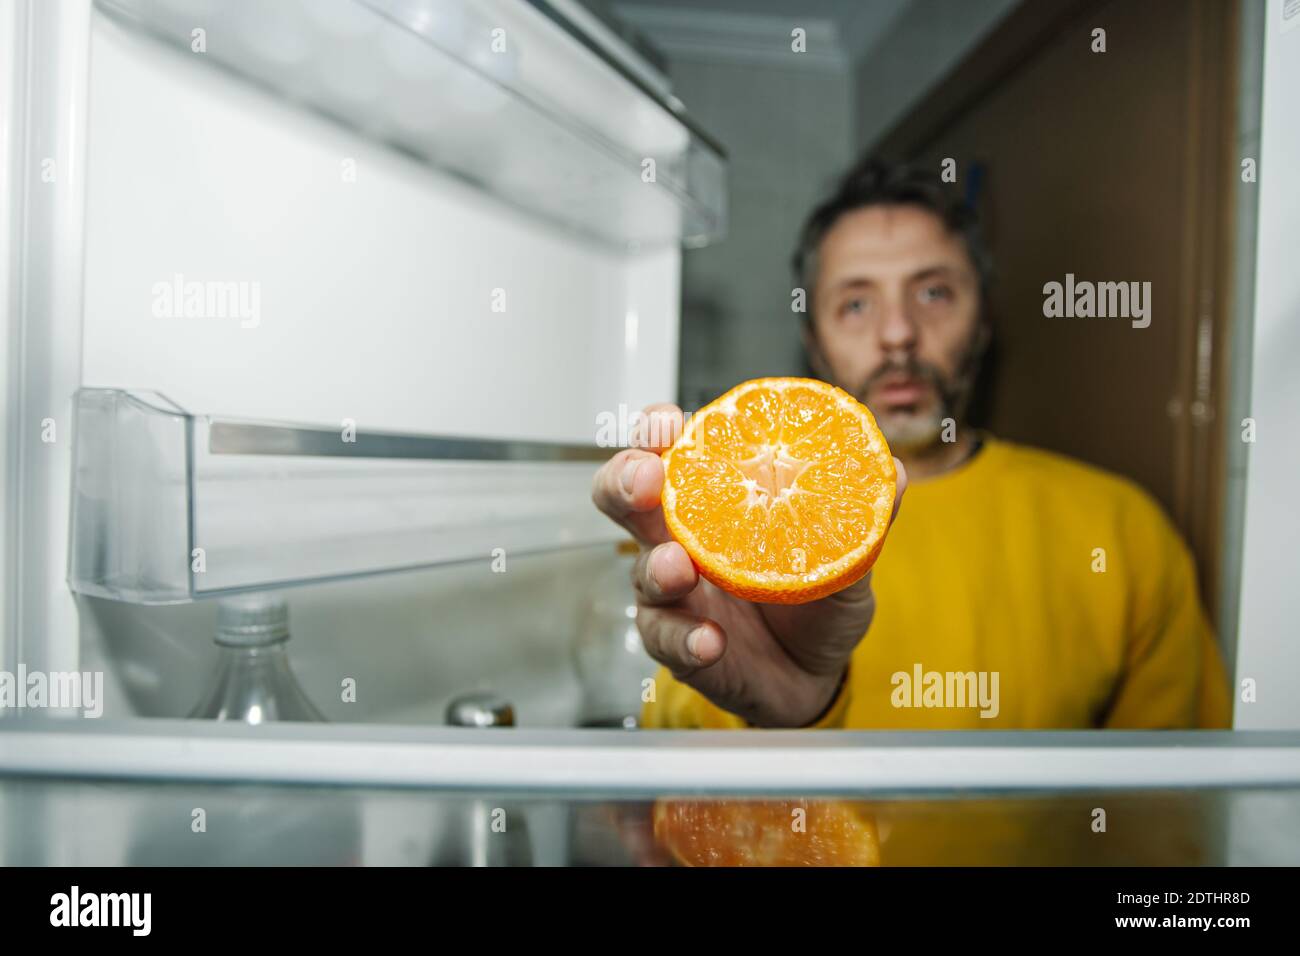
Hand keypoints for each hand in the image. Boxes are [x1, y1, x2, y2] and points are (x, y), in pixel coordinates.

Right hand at [591, 403, 906, 727]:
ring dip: (657, 566)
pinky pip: (669, 641)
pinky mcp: (681, 647)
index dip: (657, 431)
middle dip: (625, 480)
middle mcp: (681, 539)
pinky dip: (686, 639)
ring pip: (641, 570)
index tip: (668, 424)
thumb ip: (862, 514)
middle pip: (625, 498)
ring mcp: (674, 595)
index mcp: (714, 500)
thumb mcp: (848, 554)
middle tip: (647, 480)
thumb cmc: (815, 602)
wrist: (816, 676)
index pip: (672, 452)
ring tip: (680, 568)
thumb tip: (892, 470)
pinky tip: (709, 640)